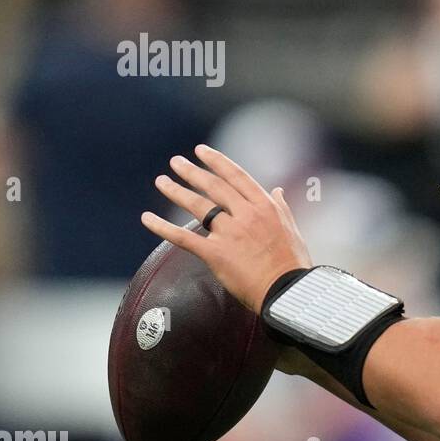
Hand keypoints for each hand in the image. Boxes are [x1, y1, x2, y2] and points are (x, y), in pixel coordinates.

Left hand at [141, 144, 312, 313]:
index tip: (201, 151)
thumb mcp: (292, 229)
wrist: (286, 290)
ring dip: (176, 191)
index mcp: (265, 206)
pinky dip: (162, 227)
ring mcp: (229, 233)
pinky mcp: (215, 253)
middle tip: (176, 162)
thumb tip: (277, 191)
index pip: (236, 176)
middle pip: (213, 187)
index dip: (217, 161)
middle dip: (192, 172)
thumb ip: (281, 207)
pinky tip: (147, 218)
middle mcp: (245, 214)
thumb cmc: (292, 263)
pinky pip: (183, 237)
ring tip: (161, 181)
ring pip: (197, 205)